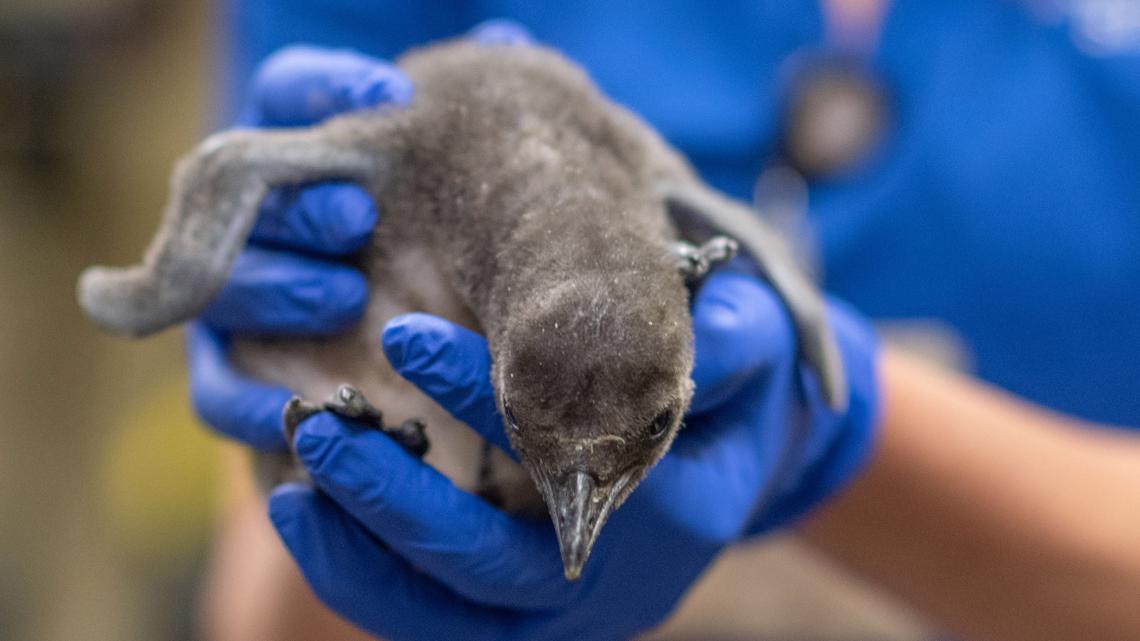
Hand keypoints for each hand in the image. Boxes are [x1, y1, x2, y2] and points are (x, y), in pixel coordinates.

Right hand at [187, 24, 532, 449]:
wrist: (446, 367)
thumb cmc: (459, 255)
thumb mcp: (471, 190)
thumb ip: (475, 129)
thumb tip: (505, 46)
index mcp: (309, 156)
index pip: (288, 94)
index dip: (324, 88)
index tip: (386, 93)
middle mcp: (260, 222)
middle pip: (237, 193)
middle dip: (297, 204)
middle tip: (358, 213)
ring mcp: (236, 303)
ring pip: (221, 290)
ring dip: (275, 289)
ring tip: (347, 295)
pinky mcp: (235, 382)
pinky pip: (217, 394)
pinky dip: (249, 399)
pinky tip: (304, 402)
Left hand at [267, 271, 879, 640]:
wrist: (739, 455)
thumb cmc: (740, 385)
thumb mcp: (752, 341)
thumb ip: (725, 335)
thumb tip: (672, 324)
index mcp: (676, 512)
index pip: (561, 460)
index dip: (479, 399)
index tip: (405, 335)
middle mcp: (616, 582)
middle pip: (489, 566)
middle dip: (397, 499)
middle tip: (321, 428)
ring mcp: (567, 612)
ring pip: (448, 616)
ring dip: (363, 556)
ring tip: (292, 489)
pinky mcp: (526, 618)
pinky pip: (433, 623)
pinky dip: (366, 581)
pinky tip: (310, 519)